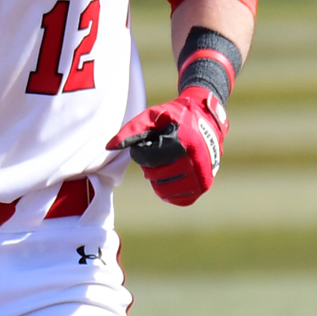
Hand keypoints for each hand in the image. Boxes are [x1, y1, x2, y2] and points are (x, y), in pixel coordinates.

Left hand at [107, 86, 227, 206]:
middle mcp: (196, 162)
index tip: (145, 144)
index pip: (149, 160)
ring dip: (158, 179)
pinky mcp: (204, 186)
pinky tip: (170, 177)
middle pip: (156, 176)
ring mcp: (202, 176)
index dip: (140, 153)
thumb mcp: (153, 116)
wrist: (207, 119)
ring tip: (163, 164)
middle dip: (149, 166)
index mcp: (184, 143)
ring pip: (165, 191)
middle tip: (156, 153)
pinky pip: (179, 199)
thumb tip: (109, 147)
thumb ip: (131, 130)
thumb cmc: (175, 117)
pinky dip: (170, 191)